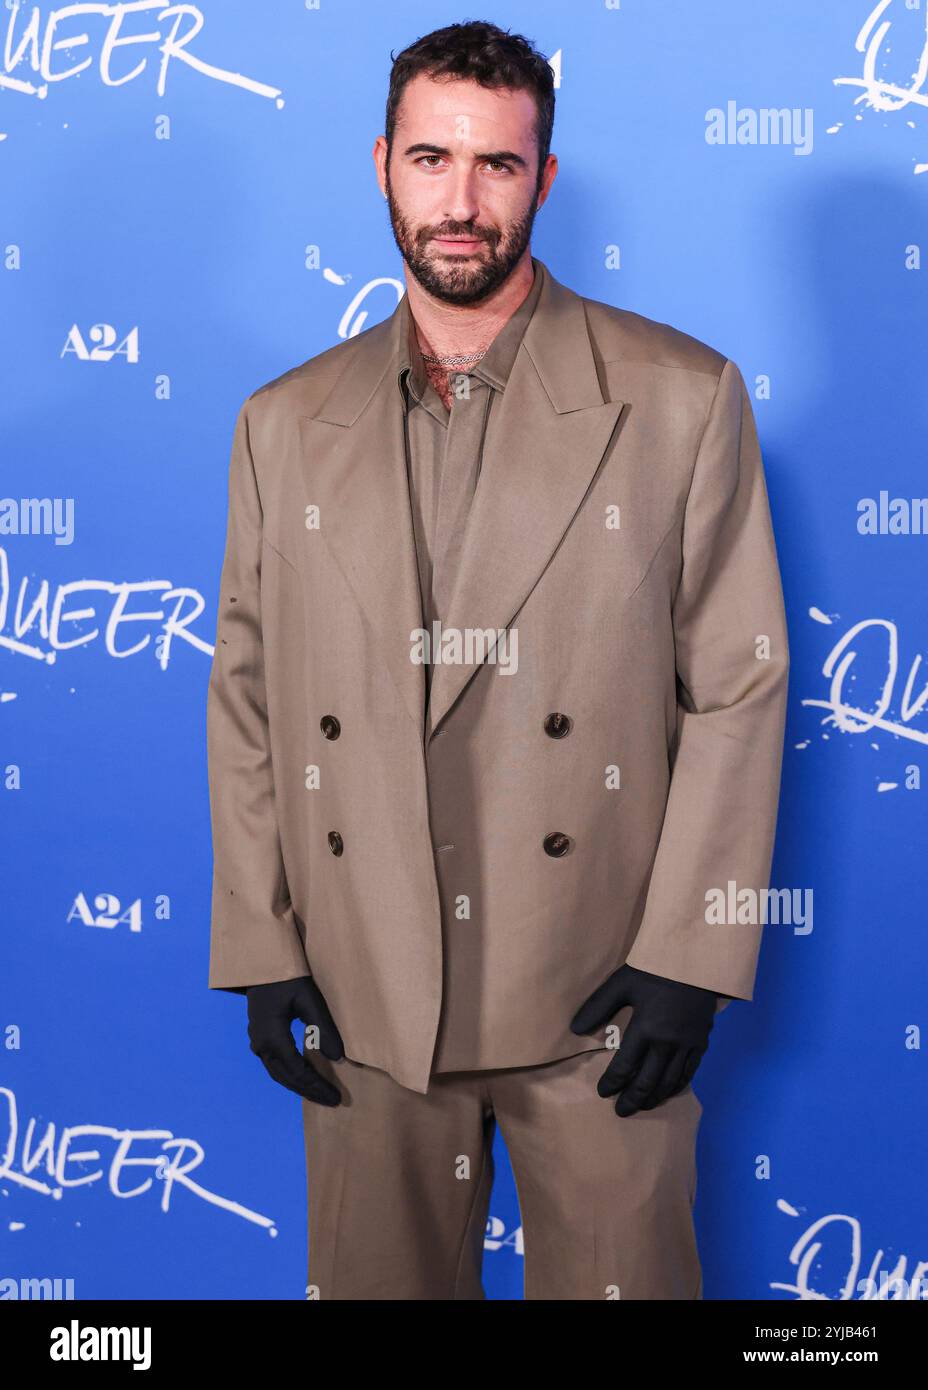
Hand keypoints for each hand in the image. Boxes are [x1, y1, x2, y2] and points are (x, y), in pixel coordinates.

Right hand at [246, 976, 343, 1105]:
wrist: (261, 965)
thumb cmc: (287, 978)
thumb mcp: (310, 1000)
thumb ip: (324, 1029)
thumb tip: (339, 1058)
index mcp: (273, 1038)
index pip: (299, 1072)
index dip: (318, 1086)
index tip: (336, 1097)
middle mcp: (261, 1046)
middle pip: (288, 1078)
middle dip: (311, 1091)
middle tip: (333, 1101)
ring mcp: (257, 1044)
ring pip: (279, 1075)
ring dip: (300, 1086)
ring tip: (321, 1094)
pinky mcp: (259, 1040)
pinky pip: (276, 1066)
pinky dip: (292, 1076)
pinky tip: (305, 1078)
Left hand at [570, 963, 717, 1116]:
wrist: (695, 960)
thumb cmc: (654, 969)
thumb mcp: (621, 983)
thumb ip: (598, 1007)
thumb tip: (575, 1029)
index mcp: (645, 1029)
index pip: (624, 1067)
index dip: (612, 1083)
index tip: (603, 1092)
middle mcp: (666, 1044)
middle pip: (647, 1082)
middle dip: (632, 1099)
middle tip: (621, 1111)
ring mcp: (687, 1046)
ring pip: (669, 1082)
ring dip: (654, 1098)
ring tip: (642, 1106)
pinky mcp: (701, 1042)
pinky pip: (689, 1073)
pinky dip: (676, 1086)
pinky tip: (668, 1090)